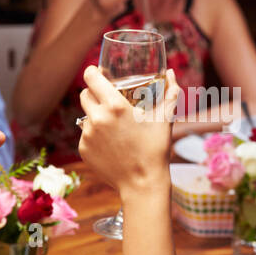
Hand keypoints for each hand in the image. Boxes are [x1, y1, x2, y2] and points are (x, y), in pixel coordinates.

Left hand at [78, 66, 178, 197]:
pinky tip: (111, 143)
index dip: (93, 71)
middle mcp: (97, 118)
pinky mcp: (83, 149)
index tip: (97, 72)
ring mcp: (87, 135)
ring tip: (114, 127)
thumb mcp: (165, 118)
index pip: (90, 77)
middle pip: (85, 94)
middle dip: (94, 93)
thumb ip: (171, 92)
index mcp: (115, 106)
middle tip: (108, 100)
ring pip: (85, 116)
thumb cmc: (156, 148)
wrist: (142, 183)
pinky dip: (95, 135)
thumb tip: (172, 73)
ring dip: (96, 116)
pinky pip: (85, 134)